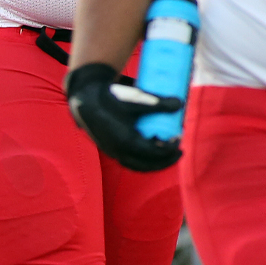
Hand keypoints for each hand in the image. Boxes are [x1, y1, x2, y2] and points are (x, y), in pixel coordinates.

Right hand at [65, 62, 181, 171]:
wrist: (86, 99)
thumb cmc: (111, 98)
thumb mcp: (136, 100)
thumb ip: (158, 103)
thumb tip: (179, 104)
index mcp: (126, 141)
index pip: (154, 153)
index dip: (169, 148)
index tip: (178, 137)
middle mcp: (118, 151)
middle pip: (147, 165)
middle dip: (165, 160)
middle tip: (179, 151)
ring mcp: (112, 152)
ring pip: (136, 166)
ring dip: (153, 163)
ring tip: (166, 154)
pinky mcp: (109, 149)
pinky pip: (128, 161)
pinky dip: (142, 160)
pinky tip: (149, 150)